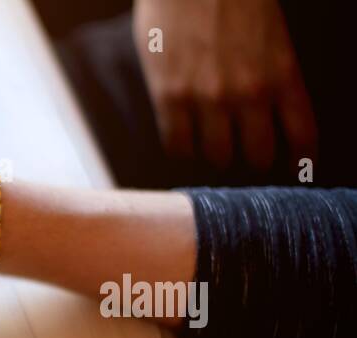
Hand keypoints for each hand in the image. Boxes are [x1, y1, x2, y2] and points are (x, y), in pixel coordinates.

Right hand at [132, 0, 316, 169]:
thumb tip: (269, 114)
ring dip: (215, 152)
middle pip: (258, 155)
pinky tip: (183, 135)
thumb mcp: (271, 34)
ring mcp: (207, 97)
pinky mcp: (170, 97)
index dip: (301, 160)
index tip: (295, 169)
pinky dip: (182, 147)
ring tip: (210, 140)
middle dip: (253, 155)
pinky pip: (178, 145)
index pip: (303, 135)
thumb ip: (272, 74)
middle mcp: (248, 92)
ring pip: (216, 156)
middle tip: (244, 149)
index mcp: (282, 73)